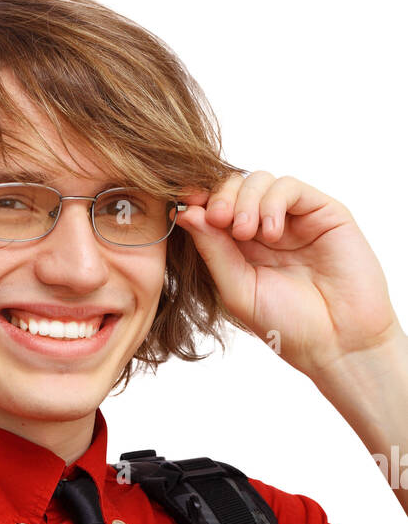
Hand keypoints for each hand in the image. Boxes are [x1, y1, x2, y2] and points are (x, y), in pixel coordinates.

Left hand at [175, 171, 401, 381]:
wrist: (338, 342)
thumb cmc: (288, 326)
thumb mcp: (239, 290)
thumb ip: (214, 252)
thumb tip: (186, 214)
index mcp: (241, 249)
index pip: (213, 210)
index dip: (198, 201)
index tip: (184, 206)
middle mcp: (266, 230)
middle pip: (234, 187)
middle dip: (220, 197)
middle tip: (217, 219)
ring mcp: (294, 219)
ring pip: (260, 181)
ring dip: (245, 200)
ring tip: (245, 233)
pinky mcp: (323, 212)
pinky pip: (290, 187)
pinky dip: (273, 202)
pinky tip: (272, 233)